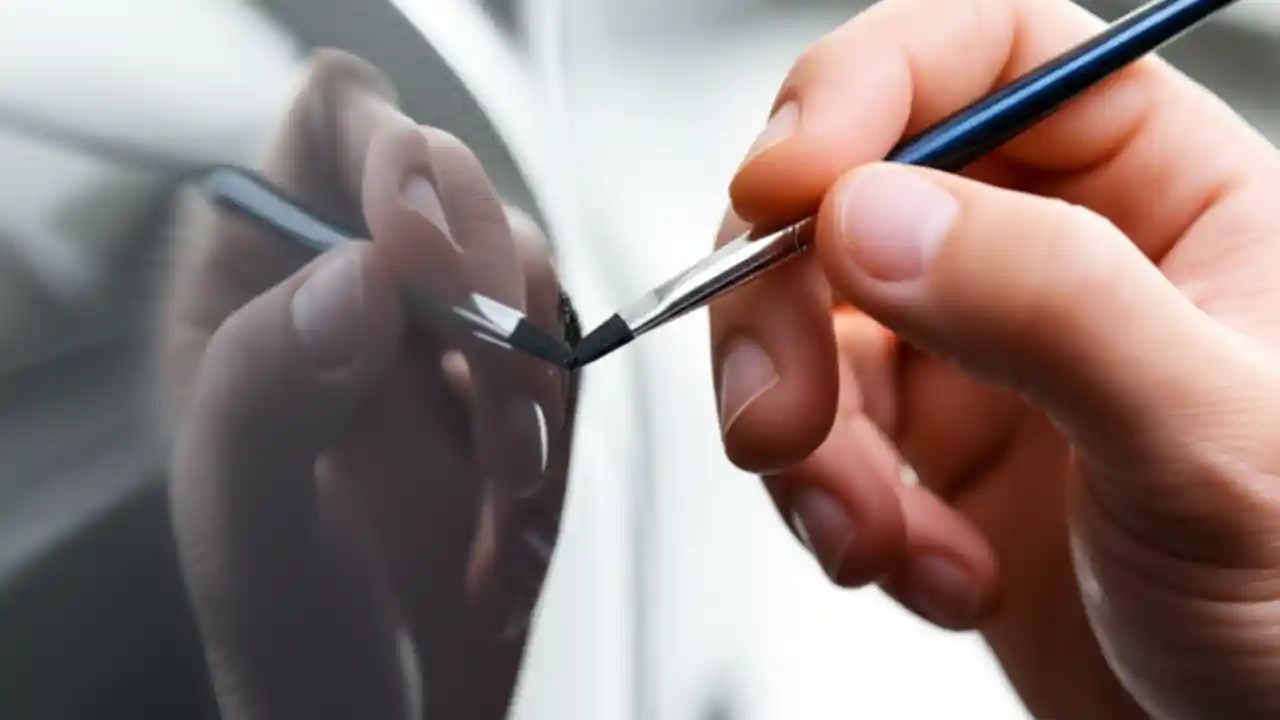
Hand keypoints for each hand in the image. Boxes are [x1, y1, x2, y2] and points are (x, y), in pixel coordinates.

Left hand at [162, 51, 575, 718]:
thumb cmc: (295, 648)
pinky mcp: (511, 396)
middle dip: (495, 304)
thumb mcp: (245, 529)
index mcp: (252, 286)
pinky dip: (561, 459)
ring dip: (534, 398)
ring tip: (500, 507)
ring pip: (534, 275)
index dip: (397, 160)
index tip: (429, 269)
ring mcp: (439, 341)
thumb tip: (357, 275)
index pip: (333, 124)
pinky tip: (508, 545)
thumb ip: (267, 389)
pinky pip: (573, 369)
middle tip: (492, 425)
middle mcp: (351, 292)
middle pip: (460, 185)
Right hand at [710, 1, 1279, 716]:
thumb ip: (1051, 306)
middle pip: (847, 196)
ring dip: (806, 440)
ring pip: (806, 326)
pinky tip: (927, 570)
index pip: (981, 57)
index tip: (785, 184)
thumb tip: (872, 213)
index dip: (861, 92)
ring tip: (872, 534)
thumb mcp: (1212, 445)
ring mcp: (981, 360)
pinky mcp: (930, 456)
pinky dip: (840, 513)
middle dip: (782, 306)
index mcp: (1161, 194)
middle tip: (780, 410)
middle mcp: (1055, 260)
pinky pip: (819, 441)